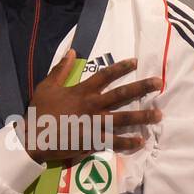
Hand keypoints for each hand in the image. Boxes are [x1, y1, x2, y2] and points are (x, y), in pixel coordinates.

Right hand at [22, 51, 160, 164]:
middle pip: (121, 95)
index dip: (121, 68)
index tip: (135, 62)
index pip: (105, 76)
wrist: (34, 137)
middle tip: (159, 83)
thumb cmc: (39, 112)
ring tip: (158, 114)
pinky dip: (128, 142)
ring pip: (123, 118)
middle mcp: (92, 105)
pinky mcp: (93, 140)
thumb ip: (61, 69)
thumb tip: (71, 51)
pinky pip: (114, 141)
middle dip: (141, 88)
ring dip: (142, 116)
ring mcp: (94, 124)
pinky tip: (141, 141)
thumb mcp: (47, 86)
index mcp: (82, 91)